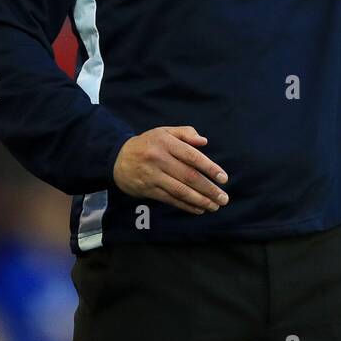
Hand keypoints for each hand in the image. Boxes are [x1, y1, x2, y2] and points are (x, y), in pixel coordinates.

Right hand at [113, 126, 229, 213]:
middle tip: (223, 198)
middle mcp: (159, 159)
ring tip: (214, 206)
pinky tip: (198, 209)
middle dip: (209, 189)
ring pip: (180, 190)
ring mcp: (153, 176)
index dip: (210, 168)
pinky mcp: (148, 190)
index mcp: (166, 143)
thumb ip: (185, 133)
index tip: (223, 179)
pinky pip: (170, 199)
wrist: (117, 158)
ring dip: (200, 200)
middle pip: (189, 176)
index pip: (192, 156)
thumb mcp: (164, 132)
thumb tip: (204, 141)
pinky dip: (185, 206)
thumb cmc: (148, 143)